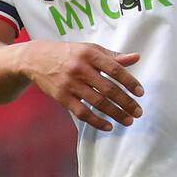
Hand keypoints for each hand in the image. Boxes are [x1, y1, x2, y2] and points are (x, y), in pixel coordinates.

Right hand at [20, 41, 143, 130]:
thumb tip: (136, 57)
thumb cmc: (68, 53)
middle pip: (108, 89)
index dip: (129, 82)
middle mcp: (80, 68)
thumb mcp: (89, 49)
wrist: (36, 59)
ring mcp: (70, 84)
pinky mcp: (62, 97)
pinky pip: (82, 112)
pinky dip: (96, 121)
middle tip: (138, 112)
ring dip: (115, 113)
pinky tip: (108, 126)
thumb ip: (112, 56)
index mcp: (89, 54)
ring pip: (97, 102)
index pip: (114, 69)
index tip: (140, 93)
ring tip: (128, 120)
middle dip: (126, 102)